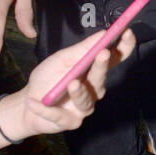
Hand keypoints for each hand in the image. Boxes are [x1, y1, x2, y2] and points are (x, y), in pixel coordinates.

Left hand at [0, 29, 135, 149]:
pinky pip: (61, 115)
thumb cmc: (48, 78)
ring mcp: (84, 107)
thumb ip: (82, 49)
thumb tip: (104, 33)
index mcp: (94, 71)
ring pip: (85, 100)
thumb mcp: (61, 59)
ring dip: (79, 92)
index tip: (127, 32)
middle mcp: (94, 89)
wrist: (27, 102)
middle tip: (103, 54)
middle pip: (101, 78)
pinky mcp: (71, 121)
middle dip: (102, 66)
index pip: (114, 59)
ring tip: (72, 83)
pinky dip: (46, 109)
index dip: (123, 47)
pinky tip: (34, 102)